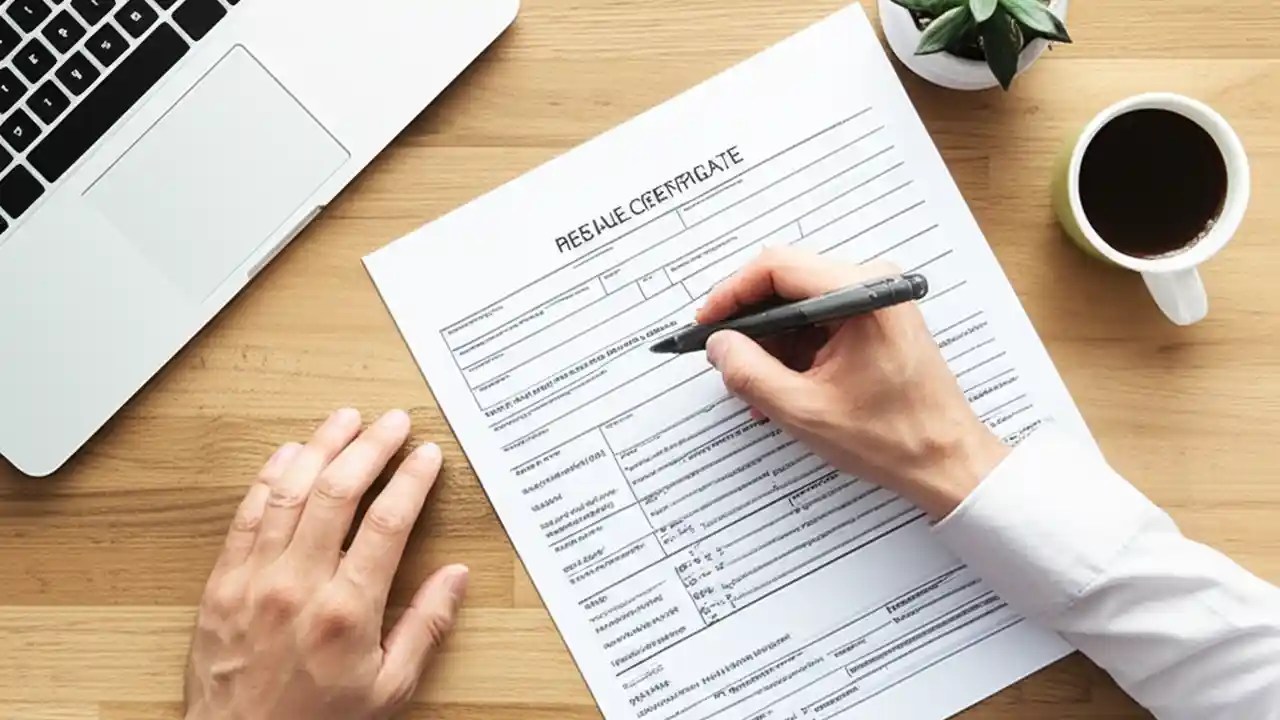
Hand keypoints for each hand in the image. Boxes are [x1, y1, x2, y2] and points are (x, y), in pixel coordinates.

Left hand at [185, 409, 468, 719]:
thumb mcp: (389, 689)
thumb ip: (426, 627)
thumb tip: (456, 577)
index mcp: (346, 611)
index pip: (387, 522)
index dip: (411, 480)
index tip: (427, 456)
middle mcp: (298, 585)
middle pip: (338, 492)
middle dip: (370, 448)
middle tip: (392, 421)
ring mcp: (255, 579)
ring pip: (290, 492)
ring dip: (320, 447)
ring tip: (344, 420)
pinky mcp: (222, 583)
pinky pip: (247, 514)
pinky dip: (270, 477)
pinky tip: (288, 453)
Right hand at [698, 247, 1008, 518]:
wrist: (947, 461)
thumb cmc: (892, 439)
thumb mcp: (803, 410)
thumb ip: (750, 373)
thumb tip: (718, 345)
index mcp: (861, 294)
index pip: (777, 267)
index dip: (731, 293)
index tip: (706, 322)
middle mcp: (872, 285)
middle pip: (786, 283)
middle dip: (750, 325)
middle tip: (724, 359)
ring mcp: (876, 302)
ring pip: (799, 306)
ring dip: (771, 344)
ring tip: (753, 388)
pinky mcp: (876, 321)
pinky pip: (819, 323)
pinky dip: (794, 351)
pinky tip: (780, 387)